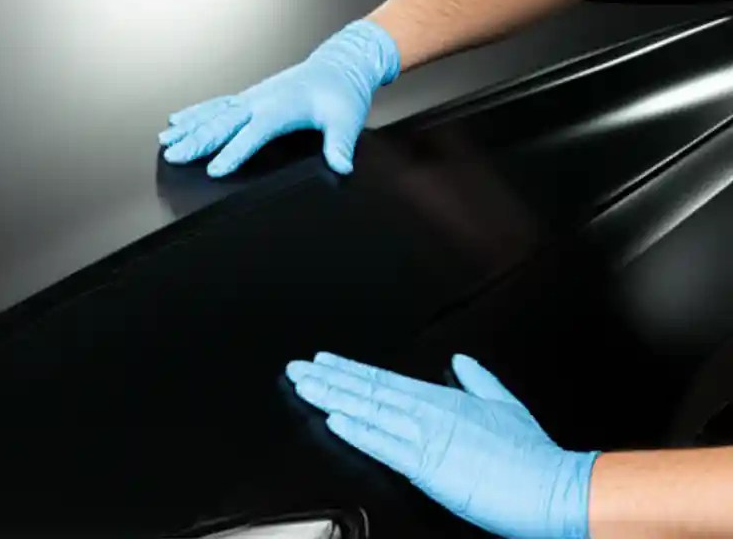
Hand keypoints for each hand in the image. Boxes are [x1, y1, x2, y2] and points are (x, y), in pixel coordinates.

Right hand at [158, 20, 400, 176]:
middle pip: (222, 124)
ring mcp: (251, 98)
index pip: (252, 134)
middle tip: (173, 155)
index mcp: (281, 108)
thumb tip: (342, 166)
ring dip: (188, 128)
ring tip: (165, 141)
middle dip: (196, 141)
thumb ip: (340, 145)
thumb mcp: (346, 120)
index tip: (214, 169)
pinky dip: (195, 113)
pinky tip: (178, 120)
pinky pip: (216, 106)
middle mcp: (260, 101)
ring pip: (213, 114)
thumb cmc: (342, 93)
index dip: (233, 152)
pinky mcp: (248, 97)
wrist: (340, 65)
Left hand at [285, 353, 597, 538]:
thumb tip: (461, 361)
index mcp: (443, 399)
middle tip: (295, 369)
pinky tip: (336, 418)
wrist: (552, 486)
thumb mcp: (504, 406)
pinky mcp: (428, 465)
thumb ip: (478, 381)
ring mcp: (426, 436)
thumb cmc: (531, 455)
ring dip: (331, 397)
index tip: (322, 361)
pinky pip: (385, 445)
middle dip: (327, 379)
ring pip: (368, 411)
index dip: (348, 370)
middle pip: (367, 391)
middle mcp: (428, 412)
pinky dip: (359, 430)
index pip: (383, 380)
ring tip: (303, 386)